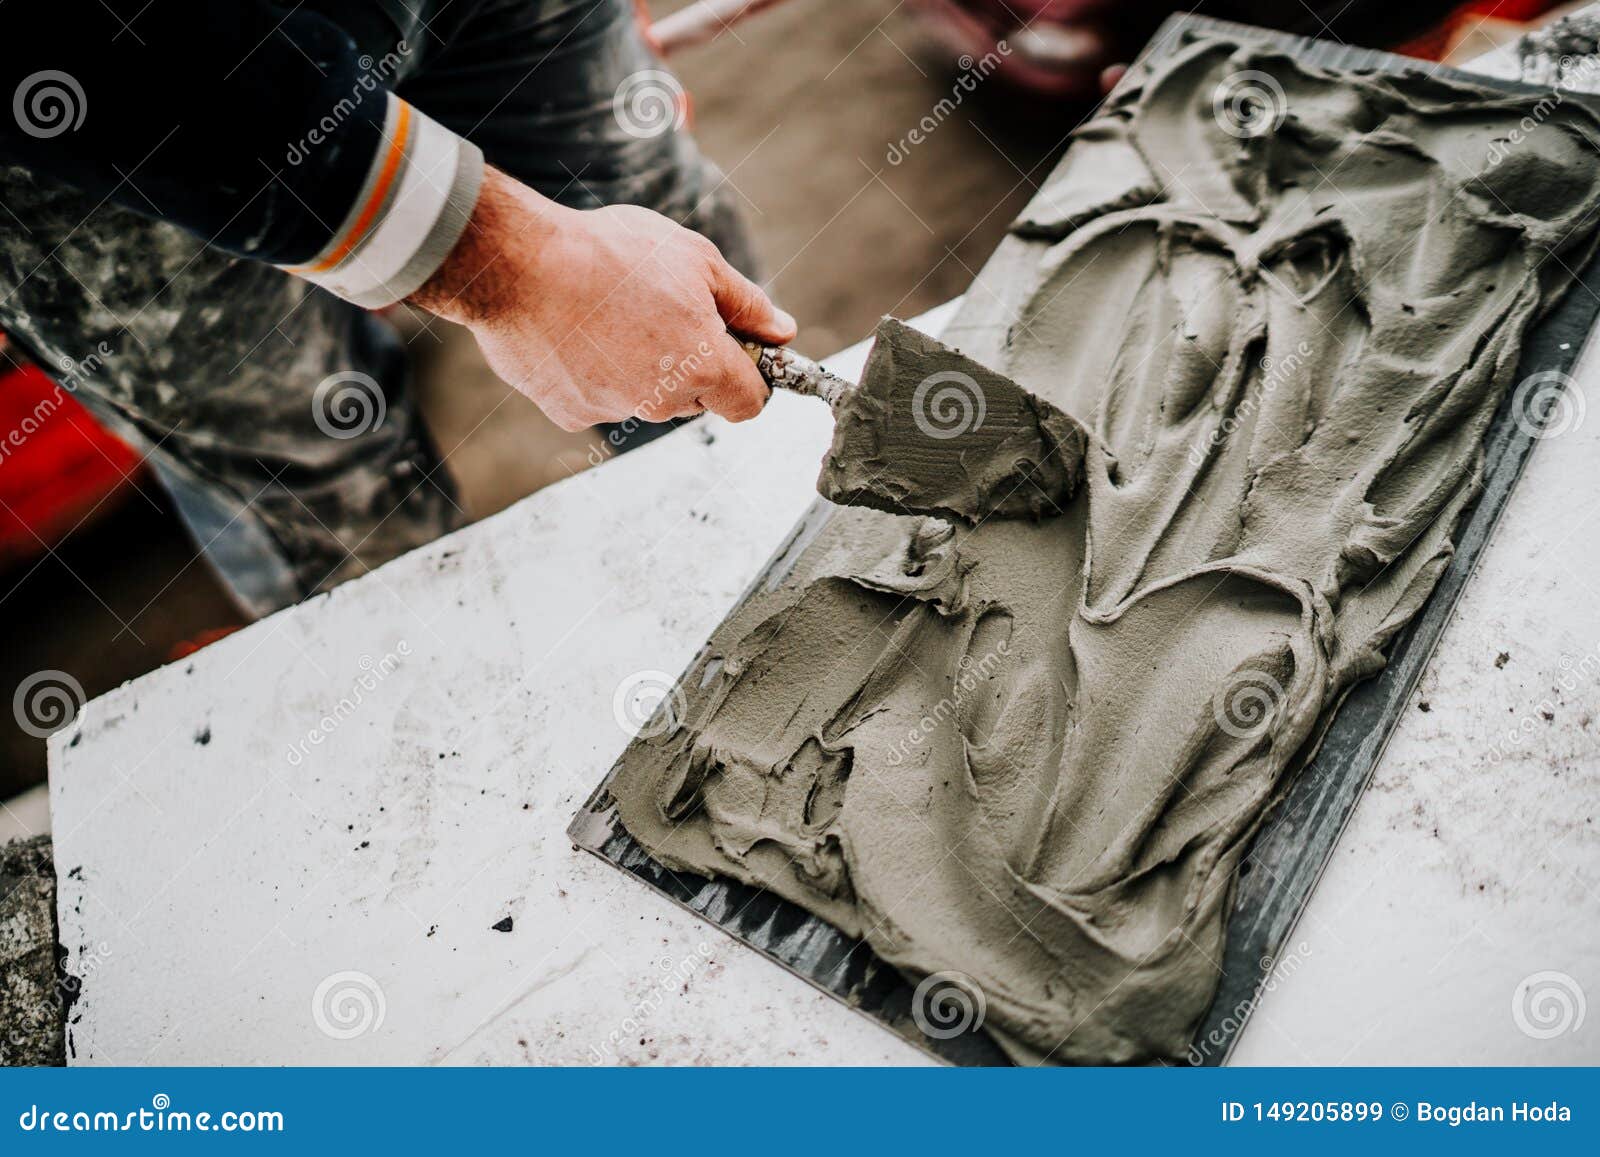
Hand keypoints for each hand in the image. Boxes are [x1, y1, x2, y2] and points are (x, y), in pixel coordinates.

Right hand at [409, 166, 795, 430]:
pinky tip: (577, 330)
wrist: (517, 264)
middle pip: (696, 398)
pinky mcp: (570, 413)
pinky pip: (599, 396)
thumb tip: (782, 331)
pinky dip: (594, 371)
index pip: (750, 402)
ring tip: (611, 312)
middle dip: (692, 364)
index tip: (736, 350)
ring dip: (641, 366)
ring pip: (647, 397)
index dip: (750, 376)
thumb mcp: (696, 259)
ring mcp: (613, 410)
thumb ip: (747, 302)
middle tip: (663, 311)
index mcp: (703, 366)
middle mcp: (662, 402)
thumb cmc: (608, 253)